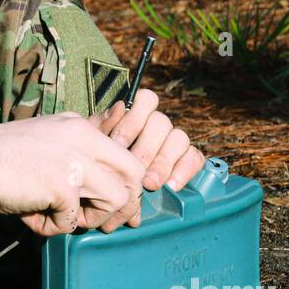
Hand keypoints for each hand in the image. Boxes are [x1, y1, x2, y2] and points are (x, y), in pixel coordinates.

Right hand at [0, 115, 147, 238]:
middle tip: (102, 223)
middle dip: (125, 205)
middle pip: (135, 173)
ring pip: (118, 199)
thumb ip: (73, 154)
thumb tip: (103, 186)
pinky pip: (74, 221)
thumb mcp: (44, 145)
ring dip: (91, 219)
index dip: (130, 186)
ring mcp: (74, 158)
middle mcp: (82, 136)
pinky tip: (30, 217)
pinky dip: (52, 228)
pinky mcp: (60, 183)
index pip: (126, 154)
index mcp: (79, 126)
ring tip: (59, 218)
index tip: (121, 209)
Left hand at [88, 90, 206, 229]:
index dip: (134, 119)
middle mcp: (157, 124)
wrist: (110, 188)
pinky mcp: (187, 159)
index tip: (118, 144)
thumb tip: (119, 107)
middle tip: (134, 170)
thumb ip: (102, 125)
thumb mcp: (94, 143)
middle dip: (146, 149)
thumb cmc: (100, 161)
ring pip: (179, 139)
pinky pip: (194, 158)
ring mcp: (174, 141)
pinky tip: (170, 186)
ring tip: (150, 184)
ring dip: (164, 162)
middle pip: (161, 123)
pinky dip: (184, 171)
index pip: (147, 99)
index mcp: (137, 114)